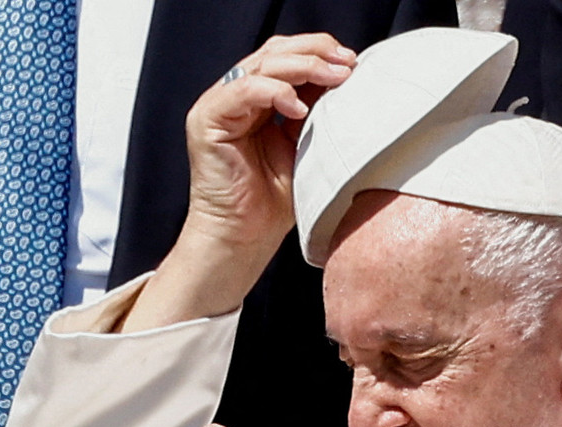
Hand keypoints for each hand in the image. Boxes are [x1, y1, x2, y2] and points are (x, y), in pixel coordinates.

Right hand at [120, 34, 355, 331]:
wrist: (244, 237)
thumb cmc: (274, 202)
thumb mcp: (305, 146)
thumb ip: (316, 112)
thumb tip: (346, 81)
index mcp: (256, 99)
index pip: (285, 57)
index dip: (319, 52)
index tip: (354, 64)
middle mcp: (235, 96)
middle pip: (274, 52)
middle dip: (315, 53)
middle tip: (348, 64)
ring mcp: (218, 105)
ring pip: (262, 66)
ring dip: (303, 67)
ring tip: (335, 78)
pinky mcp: (207, 120)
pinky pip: (244, 91)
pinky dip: (275, 92)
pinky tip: (300, 109)